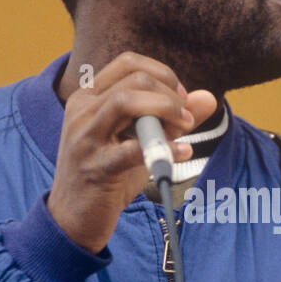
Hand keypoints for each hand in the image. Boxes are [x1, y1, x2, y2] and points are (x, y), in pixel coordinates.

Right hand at [47, 51, 217, 252]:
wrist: (73, 218)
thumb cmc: (108, 174)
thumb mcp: (138, 140)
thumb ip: (170, 118)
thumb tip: (208, 98)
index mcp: (88, 97)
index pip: (128, 63)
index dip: (163, 74)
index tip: (180, 98)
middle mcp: (82, 110)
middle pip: (134, 79)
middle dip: (170, 95)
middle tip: (186, 119)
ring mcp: (85, 138)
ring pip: (126, 101)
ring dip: (165, 109)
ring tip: (184, 129)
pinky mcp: (95, 167)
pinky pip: (132, 149)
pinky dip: (165, 148)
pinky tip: (183, 152)